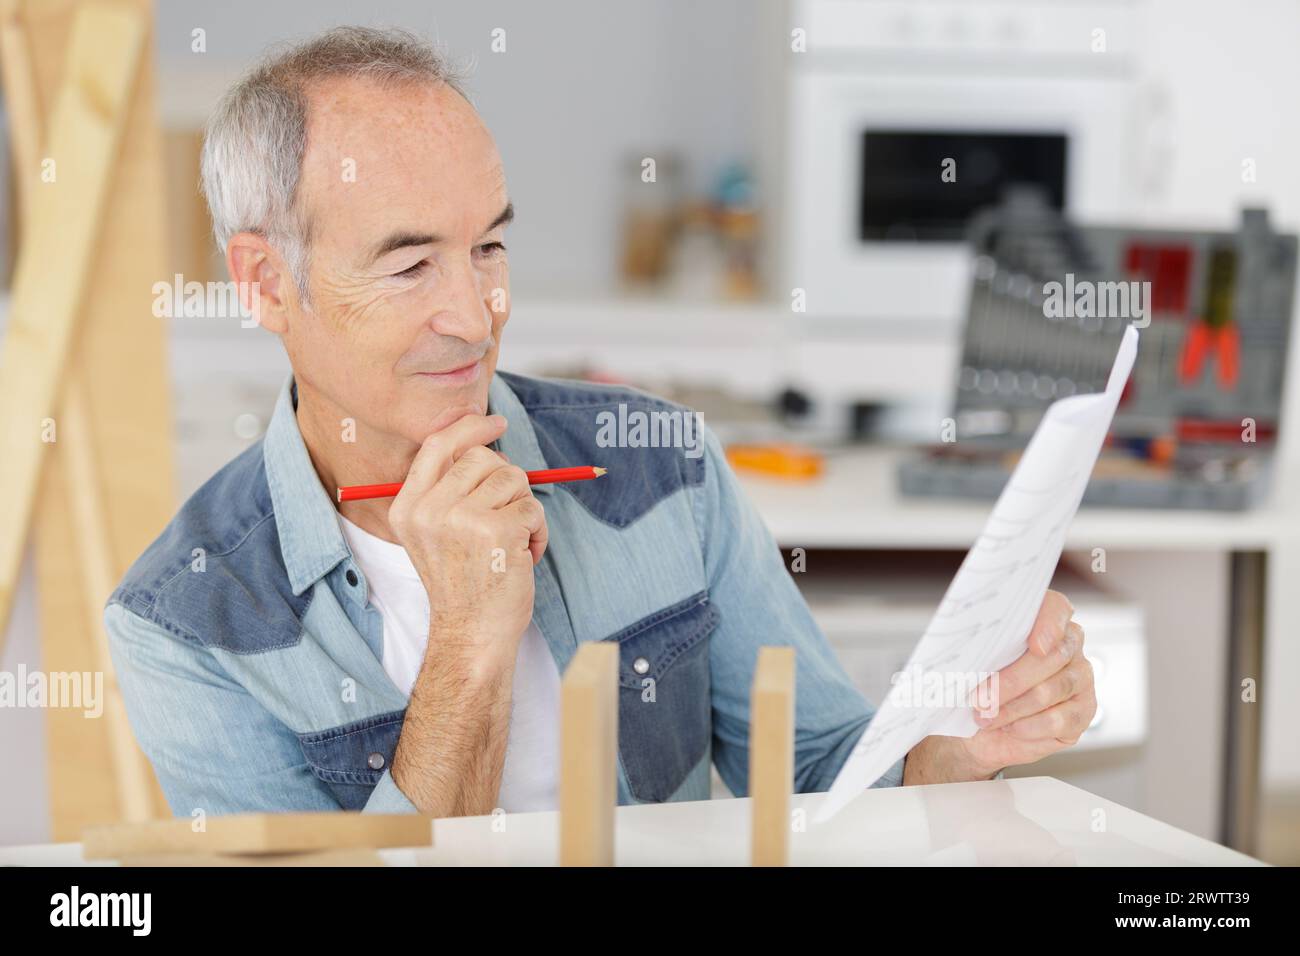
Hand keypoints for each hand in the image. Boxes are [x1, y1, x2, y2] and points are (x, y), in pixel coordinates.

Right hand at [387, 412, 547, 674]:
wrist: (472, 635)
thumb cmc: (463, 586)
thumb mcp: (436, 535)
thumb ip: (449, 492)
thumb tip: (488, 448)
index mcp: (409, 507)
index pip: (439, 445)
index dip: (470, 428)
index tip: (495, 422)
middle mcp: (429, 509)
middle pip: (484, 459)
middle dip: (507, 482)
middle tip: (507, 517)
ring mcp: (461, 519)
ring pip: (514, 480)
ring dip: (524, 510)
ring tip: (512, 543)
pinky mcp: (496, 531)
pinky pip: (532, 508)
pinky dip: (537, 532)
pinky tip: (523, 557)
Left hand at [903, 590, 1096, 783]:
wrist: (978, 723)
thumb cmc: (977, 683)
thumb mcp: (970, 660)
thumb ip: (979, 647)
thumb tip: (969, 648)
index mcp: (1043, 618)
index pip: (1055, 608)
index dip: (1048, 624)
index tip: (1034, 645)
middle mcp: (1068, 644)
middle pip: (1050, 657)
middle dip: (1010, 680)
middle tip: (979, 697)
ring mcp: (1080, 677)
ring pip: (1050, 690)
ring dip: (1012, 707)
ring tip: (985, 715)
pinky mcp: (1083, 711)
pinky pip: (1061, 720)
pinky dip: (1030, 726)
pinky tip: (1011, 728)